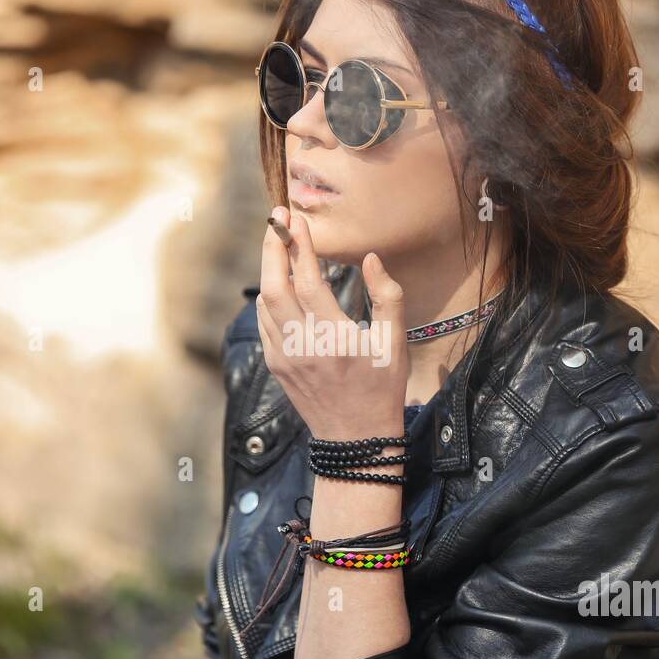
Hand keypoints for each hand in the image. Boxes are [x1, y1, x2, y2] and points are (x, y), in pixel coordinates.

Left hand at [256, 205, 407, 441]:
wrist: (354, 439)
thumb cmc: (381, 389)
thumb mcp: (395, 344)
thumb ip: (387, 297)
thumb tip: (371, 259)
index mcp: (335, 339)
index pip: (308, 281)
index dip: (300, 246)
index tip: (297, 219)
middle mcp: (303, 347)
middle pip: (273, 287)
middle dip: (271, 248)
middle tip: (276, 219)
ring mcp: (284, 358)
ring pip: (264, 303)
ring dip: (268, 270)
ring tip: (277, 243)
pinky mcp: (276, 366)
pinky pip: (264, 322)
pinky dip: (269, 297)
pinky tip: (280, 283)